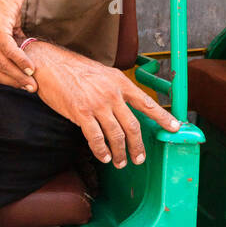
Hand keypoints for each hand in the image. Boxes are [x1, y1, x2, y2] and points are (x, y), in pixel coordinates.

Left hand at [0, 0, 35, 90]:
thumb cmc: (5, 3)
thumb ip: (2, 46)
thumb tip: (14, 65)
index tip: (11, 85)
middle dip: (11, 83)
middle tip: (29, 89)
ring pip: (0, 63)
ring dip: (19, 75)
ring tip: (32, 82)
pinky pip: (8, 51)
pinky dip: (21, 62)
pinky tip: (31, 68)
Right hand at [27, 41, 180, 166]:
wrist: (50, 64)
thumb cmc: (74, 69)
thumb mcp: (102, 74)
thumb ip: (115, 90)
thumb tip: (124, 110)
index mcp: (120, 82)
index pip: (147, 103)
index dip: (162, 118)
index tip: (175, 128)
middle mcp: (112, 94)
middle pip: (133, 126)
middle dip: (138, 146)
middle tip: (139, 158)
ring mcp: (97, 104)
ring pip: (116, 135)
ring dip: (120, 153)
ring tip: (120, 162)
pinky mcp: (81, 113)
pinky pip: (96, 138)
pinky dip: (101, 150)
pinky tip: (104, 157)